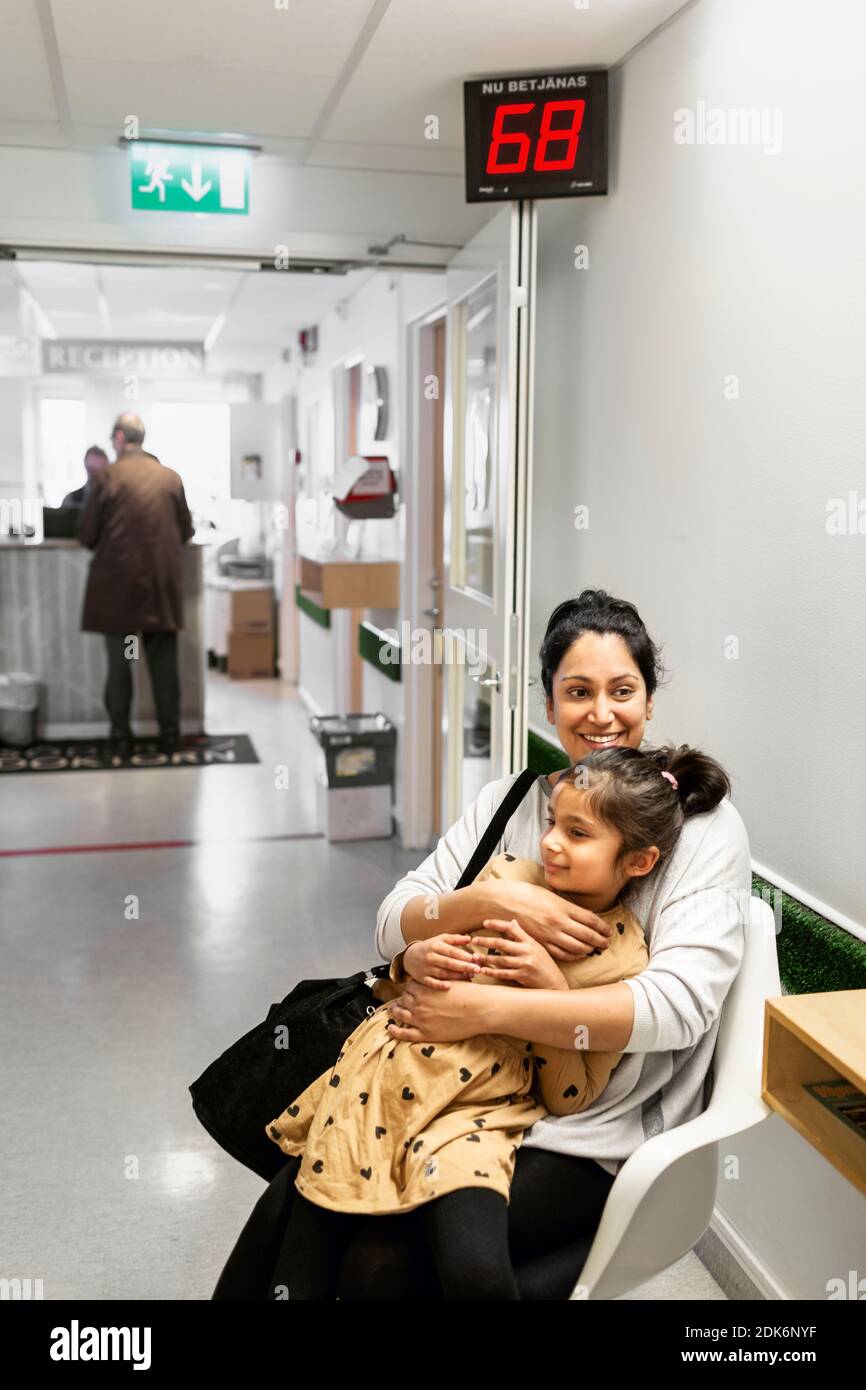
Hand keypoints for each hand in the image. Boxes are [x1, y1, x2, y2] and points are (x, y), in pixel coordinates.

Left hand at [385, 978, 493, 1042]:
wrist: (480, 1009)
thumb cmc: (469, 993)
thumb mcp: (452, 980)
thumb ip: (440, 978)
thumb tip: (439, 970)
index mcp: (424, 989)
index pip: (409, 986)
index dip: (411, 988)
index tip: (413, 989)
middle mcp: (418, 1003)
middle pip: (404, 999)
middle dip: (404, 998)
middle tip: (405, 999)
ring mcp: (420, 1019)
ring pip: (401, 1014)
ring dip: (396, 1011)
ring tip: (394, 1011)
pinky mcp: (425, 1034)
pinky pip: (404, 1033)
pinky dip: (395, 1031)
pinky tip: (391, 1028)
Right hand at [403, 934, 479, 989]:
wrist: (409, 957)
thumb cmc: (430, 947)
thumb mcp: (440, 939)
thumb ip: (455, 939)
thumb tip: (470, 938)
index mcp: (436, 946)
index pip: (452, 951)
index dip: (464, 956)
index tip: (476, 959)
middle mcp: (430, 957)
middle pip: (449, 963)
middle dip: (464, 967)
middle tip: (477, 969)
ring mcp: (425, 968)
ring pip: (443, 973)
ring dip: (457, 976)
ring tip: (470, 976)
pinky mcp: (422, 978)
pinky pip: (431, 983)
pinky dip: (439, 985)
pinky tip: (449, 986)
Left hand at [469, 919, 568, 990]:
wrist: (555, 984)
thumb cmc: (545, 965)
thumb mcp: (537, 947)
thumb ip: (523, 936)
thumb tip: (512, 921)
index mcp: (530, 942)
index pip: (512, 928)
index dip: (497, 924)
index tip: (484, 922)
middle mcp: (527, 951)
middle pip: (502, 943)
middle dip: (486, 940)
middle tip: (473, 939)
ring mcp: (525, 964)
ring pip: (500, 959)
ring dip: (485, 958)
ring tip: (474, 957)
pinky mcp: (522, 976)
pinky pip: (503, 973)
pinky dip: (491, 971)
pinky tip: (482, 970)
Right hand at [486, 879, 612, 961]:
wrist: (504, 901)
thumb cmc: (527, 894)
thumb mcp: (551, 895)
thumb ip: (566, 906)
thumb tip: (582, 915)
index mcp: (563, 906)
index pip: (591, 920)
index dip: (603, 928)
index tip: (608, 931)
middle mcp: (559, 921)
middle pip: (588, 935)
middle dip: (600, 941)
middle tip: (606, 943)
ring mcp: (550, 934)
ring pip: (577, 947)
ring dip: (589, 950)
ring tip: (594, 949)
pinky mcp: (541, 943)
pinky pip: (562, 954)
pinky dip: (573, 956)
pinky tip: (578, 954)